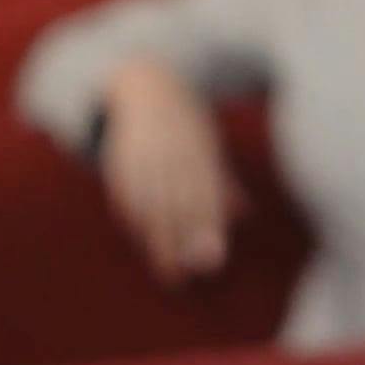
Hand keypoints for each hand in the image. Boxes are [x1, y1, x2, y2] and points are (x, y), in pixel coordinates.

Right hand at [97, 59, 239, 282]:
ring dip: (159, 241)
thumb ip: (222, 183)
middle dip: (184, 243)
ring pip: (151, 205)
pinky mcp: (119, 162)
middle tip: (189, 279)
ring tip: (170, 274)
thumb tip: (245, 215)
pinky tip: (146, 243)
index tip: (211, 262)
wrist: (146, 85)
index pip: (205, 195)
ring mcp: (144, 158)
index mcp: (198, 150)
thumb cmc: (186, 126)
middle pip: (178, 205)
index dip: (207, 229)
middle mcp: (171, 154)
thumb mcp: (208, 147)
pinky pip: (127, 197)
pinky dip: (136, 222)